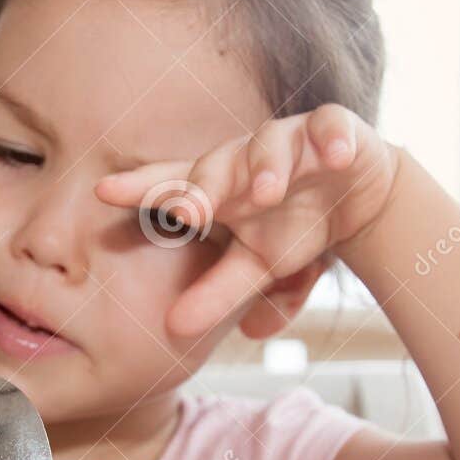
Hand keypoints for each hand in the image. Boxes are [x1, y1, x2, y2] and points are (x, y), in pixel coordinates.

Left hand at [94, 103, 399, 337]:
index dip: (139, 187)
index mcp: (218, 189)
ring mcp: (289, 141)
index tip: (103, 192)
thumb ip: (216, 294)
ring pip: (271, 145)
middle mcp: (244, 159)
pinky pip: (331, 128)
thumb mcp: (256, 265)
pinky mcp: (334, 131)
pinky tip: (335, 157)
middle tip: (187, 211)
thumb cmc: (292, 226)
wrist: (356, 198)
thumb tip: (174, 331)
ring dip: (267, 167)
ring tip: (267, 193)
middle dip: (203, 187)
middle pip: (216, 166)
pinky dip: (333, 141)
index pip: (171, 185)